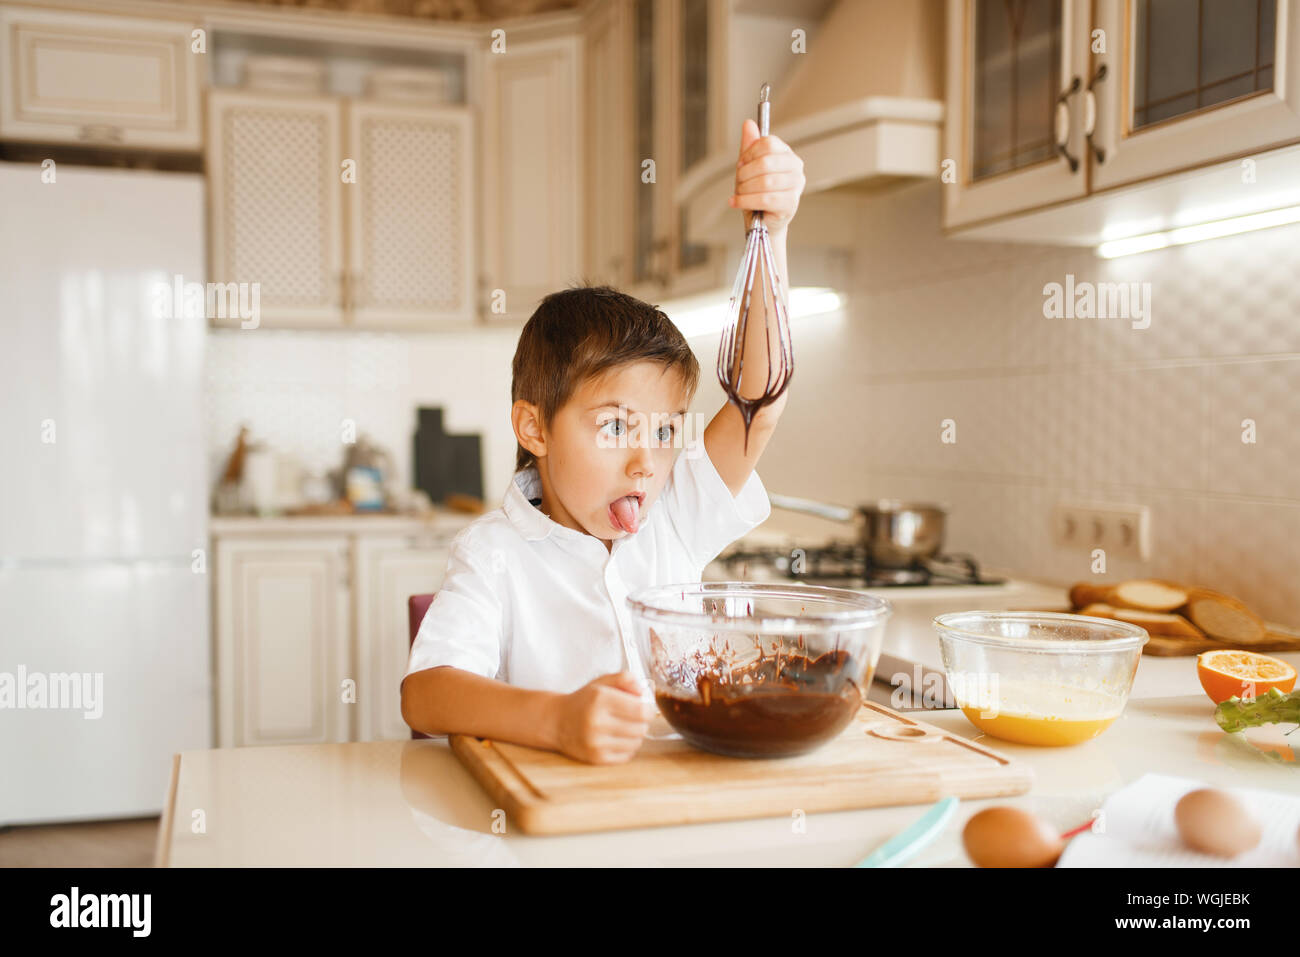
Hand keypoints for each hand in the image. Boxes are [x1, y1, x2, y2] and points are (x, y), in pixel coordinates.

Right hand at [551, 671, 655, 763]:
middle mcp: (597, 722)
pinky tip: (616, 738)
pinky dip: (627, 747)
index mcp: (600, 699)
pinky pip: (627, 755)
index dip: (648, 709)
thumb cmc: (584, 701)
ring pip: (636, 743)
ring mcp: (595, 742)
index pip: (642, 711)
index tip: (644, 707)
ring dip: (635, 735)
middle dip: (642, 722)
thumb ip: (625, 679)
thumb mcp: (602, 682)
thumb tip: (644, 692)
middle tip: (633, 717)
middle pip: (641, 728)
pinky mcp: (596, 758)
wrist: (556, 722)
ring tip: (624, 727)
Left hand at [728, 117, 805, 235]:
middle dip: (745, 173)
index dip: (749, 153)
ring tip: (738, 194)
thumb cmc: (756, 193)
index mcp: (787, 154)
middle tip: (738, 182)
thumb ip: (749, 147)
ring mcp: (796, 186)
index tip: (741, 164)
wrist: (761, 221)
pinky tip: (736, 202)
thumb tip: (748, 124)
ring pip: (765, 182)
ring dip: (745, 188)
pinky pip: (765, 199)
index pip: (768, 143)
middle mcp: (796, 168)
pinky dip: (746, 201)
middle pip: (766, 162)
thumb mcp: (749, 167)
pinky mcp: (791, 204)